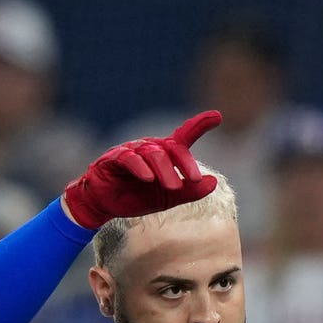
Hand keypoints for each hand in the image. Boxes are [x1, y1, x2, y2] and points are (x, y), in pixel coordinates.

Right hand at [63, 110, 221, 228]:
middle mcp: (150, 148)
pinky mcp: (114, 158)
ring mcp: (131, 150)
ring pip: (152, 154)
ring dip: (165, 170)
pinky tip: (147, 178)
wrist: (105, 205)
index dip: (200, 124)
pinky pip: (128, 158)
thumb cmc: (137, 197)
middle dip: (184, 163)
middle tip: (193, 180)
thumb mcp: (168, 199)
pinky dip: (139, 167)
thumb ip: (190, 191)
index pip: (184, 137)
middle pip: (171, 148)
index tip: (217, 116)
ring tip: (173, 187)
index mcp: (164, 154)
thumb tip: (214, 182)